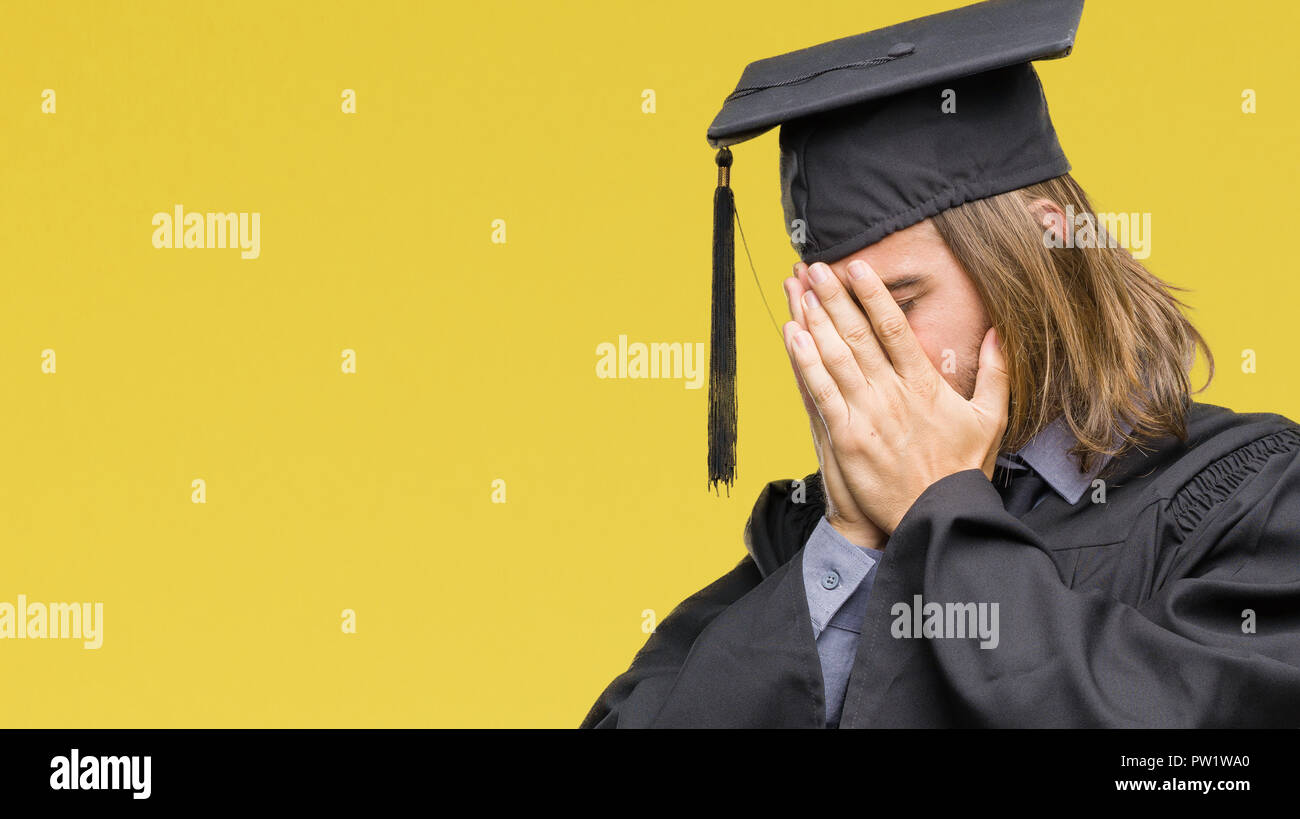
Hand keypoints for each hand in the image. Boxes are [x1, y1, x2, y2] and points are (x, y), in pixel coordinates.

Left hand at [783, 259, 1009, 533]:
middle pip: (858, 335)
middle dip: (835, 297)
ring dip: (814, 320)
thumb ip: (995, 373)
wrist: (936, 518)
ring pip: (836, 357)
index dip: (874, 295)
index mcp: (925, 385)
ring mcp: (867, 415)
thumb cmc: (960, 471)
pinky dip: (804, 363)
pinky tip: (791, 336)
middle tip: (817, 266)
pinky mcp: (846, 438)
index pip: (895, 329)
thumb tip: (999, 333)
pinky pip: (821, 392)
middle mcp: (893, 394)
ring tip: (799, 289)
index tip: (858, 266)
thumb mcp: (991, 420)